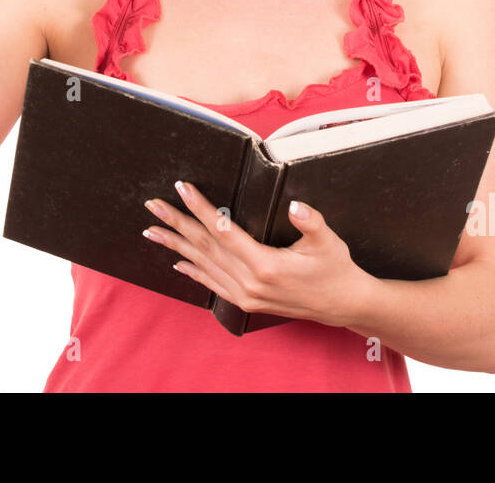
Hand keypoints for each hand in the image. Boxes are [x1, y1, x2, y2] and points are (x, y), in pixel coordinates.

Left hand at [141, 181, 376, 328]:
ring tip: (152, 230)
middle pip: (205, 247)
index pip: (223, 230)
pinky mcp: (246, 302)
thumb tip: (296, 206)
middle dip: (177, 223)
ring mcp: (245, 296)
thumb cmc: (335, 269)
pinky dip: (193, 271)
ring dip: (176, 246)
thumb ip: (310, 222)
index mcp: (265, 265)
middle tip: (154, 205)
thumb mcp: (328, 241)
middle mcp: (249, 283)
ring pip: (202, 265)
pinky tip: (177, 262)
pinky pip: (212, 284)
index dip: (201, 207)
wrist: (342, 305)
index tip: (182, 188)